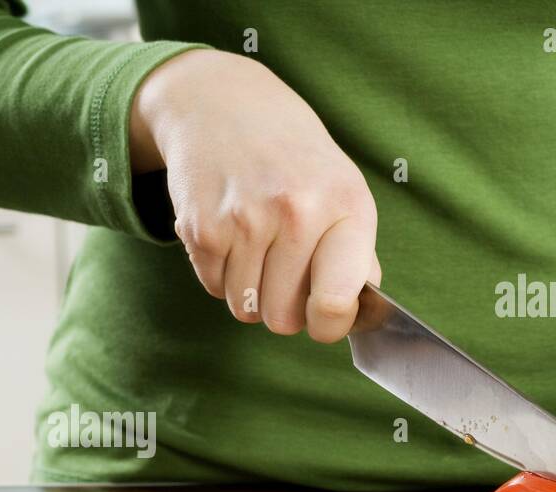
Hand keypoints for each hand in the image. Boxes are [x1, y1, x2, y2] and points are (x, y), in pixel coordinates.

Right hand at [129, 49, 379, 339]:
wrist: (221, 103)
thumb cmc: (292, 157)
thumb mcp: (341, 189)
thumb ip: (355, 256)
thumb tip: (354, 317)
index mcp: (345, 206)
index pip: (335, 303)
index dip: (329, 324)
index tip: (323, 316)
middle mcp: (296, 212)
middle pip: (283, 319)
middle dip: (282, 306)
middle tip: (282, 271)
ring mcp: (244, 220)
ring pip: (244, 309)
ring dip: (248, 292)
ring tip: (255, 247)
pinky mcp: (200, 228)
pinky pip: (213, 288)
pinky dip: (220, 274)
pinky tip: (228, 234)